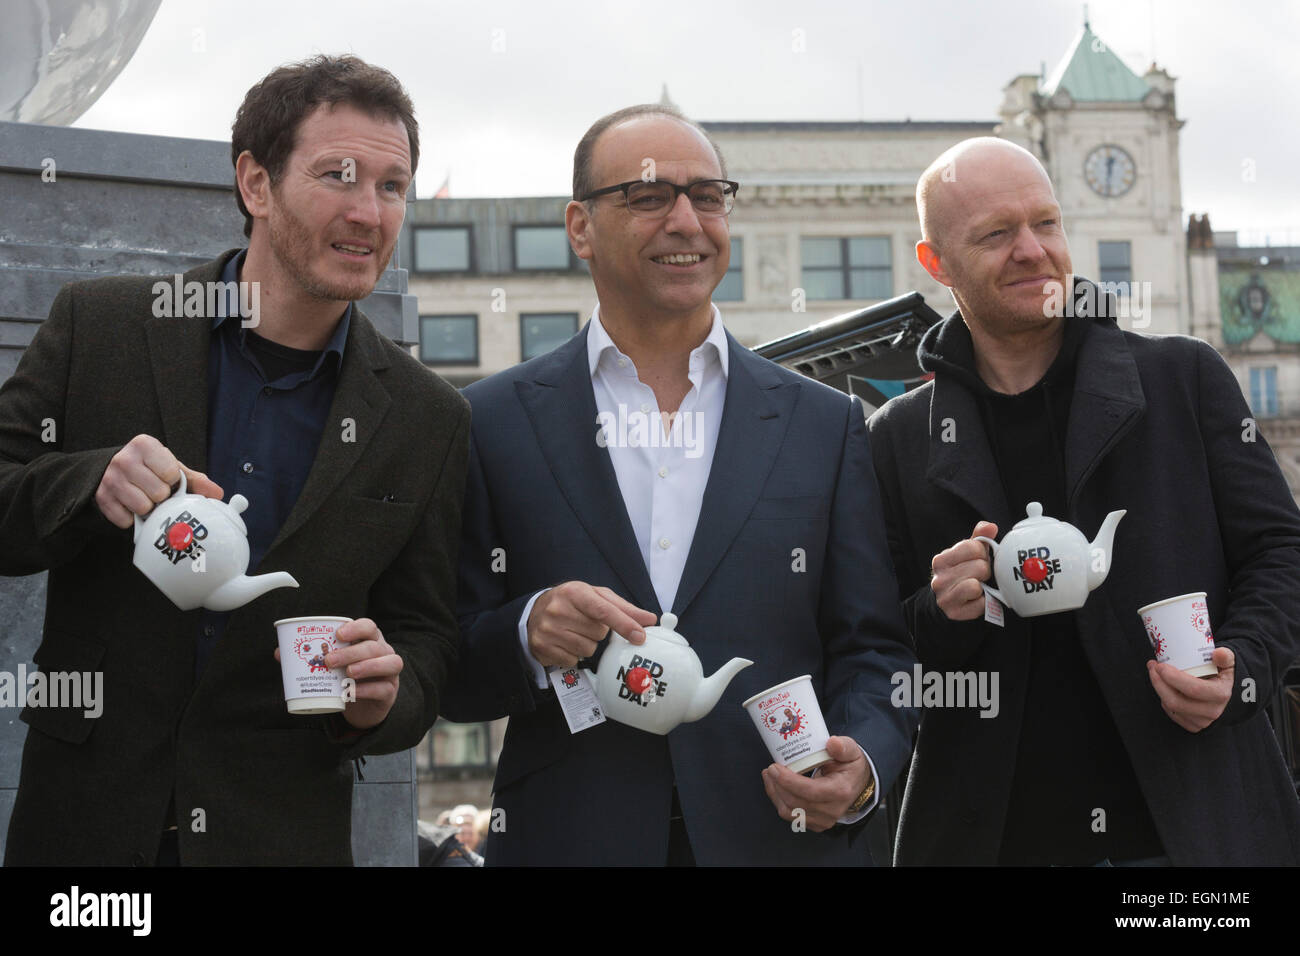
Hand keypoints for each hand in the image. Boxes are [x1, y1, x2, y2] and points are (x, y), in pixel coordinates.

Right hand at [95, 434, 223, 527]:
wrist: (113, 470)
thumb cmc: (149, 468)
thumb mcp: (171, 467)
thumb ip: (194, 479)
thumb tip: (217, 494)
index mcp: (144, 445)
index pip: (171, 473)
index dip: (173, 481)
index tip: (168, 478)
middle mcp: (123, 459)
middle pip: (158, 493)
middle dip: (162, 496)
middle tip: (157, 490)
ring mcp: (110, 479)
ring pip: (142, 507)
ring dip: (148, 508)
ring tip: (145, 498)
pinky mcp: (101, 498)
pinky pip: (126, 520)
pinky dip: (133, 518)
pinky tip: (131, 506)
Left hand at [273, 618, 402, 730]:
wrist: (362, 707)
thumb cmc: (346, 678)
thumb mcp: (332, 666)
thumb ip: (310, 658)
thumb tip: (280, 653)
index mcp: (369, 640)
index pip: (369, 627)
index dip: (356, 628)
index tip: (337, 634)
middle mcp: (384, 653)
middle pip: (374, 646)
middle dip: (351, 652)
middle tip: (329, 660)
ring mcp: (390, 672)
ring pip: (389, 662)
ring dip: (368, 666)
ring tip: (348, 673)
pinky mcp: (390, 692)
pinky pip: (384, 688)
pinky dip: (367, 689)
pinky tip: (352, 692)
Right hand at [526, 581, 656, 667]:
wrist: (535, 612)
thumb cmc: (572, 602)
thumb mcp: (596, 597)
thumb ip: (624, 608)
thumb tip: (649, 619)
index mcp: (574, 592)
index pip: (603, 610)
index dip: (624, 624)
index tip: (640, 637)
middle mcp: (558, 609)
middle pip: (598, 633)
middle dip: (598, 632)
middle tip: (585, 623)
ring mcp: (548, 629)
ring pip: (587, 649)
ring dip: (587, 644)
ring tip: (575, 632)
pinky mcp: (542, 647)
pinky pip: (572, 660)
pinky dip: (573, 655)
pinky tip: (565, 643)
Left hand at [761, 736, 871, 831]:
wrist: (857, 783)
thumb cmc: (851, 764)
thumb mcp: (852, 751)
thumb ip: (843, 746)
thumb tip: (832, 743)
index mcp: (840, 791)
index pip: (810, 792)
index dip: (788, 781)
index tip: (774, 767)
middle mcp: (832, 810)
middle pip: (796, 803)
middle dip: (778, 786)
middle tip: (770, 769)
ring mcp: (823, 820)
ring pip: (790, 812)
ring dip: (775, 794)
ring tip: (769, 776)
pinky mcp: (815, 824)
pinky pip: (791, 816)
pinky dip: (780, 801)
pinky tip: (776, 787)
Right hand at [930, 520, 997, 620]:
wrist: (946, 603)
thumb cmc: (960, 576)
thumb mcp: (966, 555)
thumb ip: (978, 538)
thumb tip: (990, 526)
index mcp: (941, 560)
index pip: (973, 547)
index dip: (982, 553)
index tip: (979, 560)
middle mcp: (939, 578)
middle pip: (979, 566)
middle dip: (985, 571)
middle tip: (979, 576)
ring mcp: (944, 596)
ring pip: (976, 584)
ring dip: (983, 587)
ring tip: (978, 587)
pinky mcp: (954, 612)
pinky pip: (980, 603)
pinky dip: (983, 603)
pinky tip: (976, 600)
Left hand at [1147, 646, 1234, 731]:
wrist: (1227, 693)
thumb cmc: (1223, 675)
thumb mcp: (1228, 663)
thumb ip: (1226, 656)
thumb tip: (1219, 653)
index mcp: (1220, 694)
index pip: (1193, 689)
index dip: (1172, 678)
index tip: (1160, 665)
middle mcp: (1212, 711)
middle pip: (1176, 701)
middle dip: (1159, 683)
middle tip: (1153, 667)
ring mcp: (1202, 721)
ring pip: (1171, 707)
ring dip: (1158, 689)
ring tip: (1154, 673)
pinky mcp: (1193, 725)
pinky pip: (1171, 714)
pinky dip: (1163, 699)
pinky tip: (1163, 687)